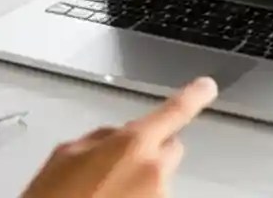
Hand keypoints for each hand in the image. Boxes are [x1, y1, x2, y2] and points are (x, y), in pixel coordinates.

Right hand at [21, 77, 217, 197]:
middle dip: (151, 148)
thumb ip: (100, 138)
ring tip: (103, 190)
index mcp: (131, 144)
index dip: (193, 96)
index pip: (173, 112)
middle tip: (118, 162)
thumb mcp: (66, 154)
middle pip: (170, 147)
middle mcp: (153, 171)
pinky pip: (151, 197)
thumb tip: (114, 138)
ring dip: (140, 179)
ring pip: (158, 178)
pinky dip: (137, 196)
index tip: (205, 86)